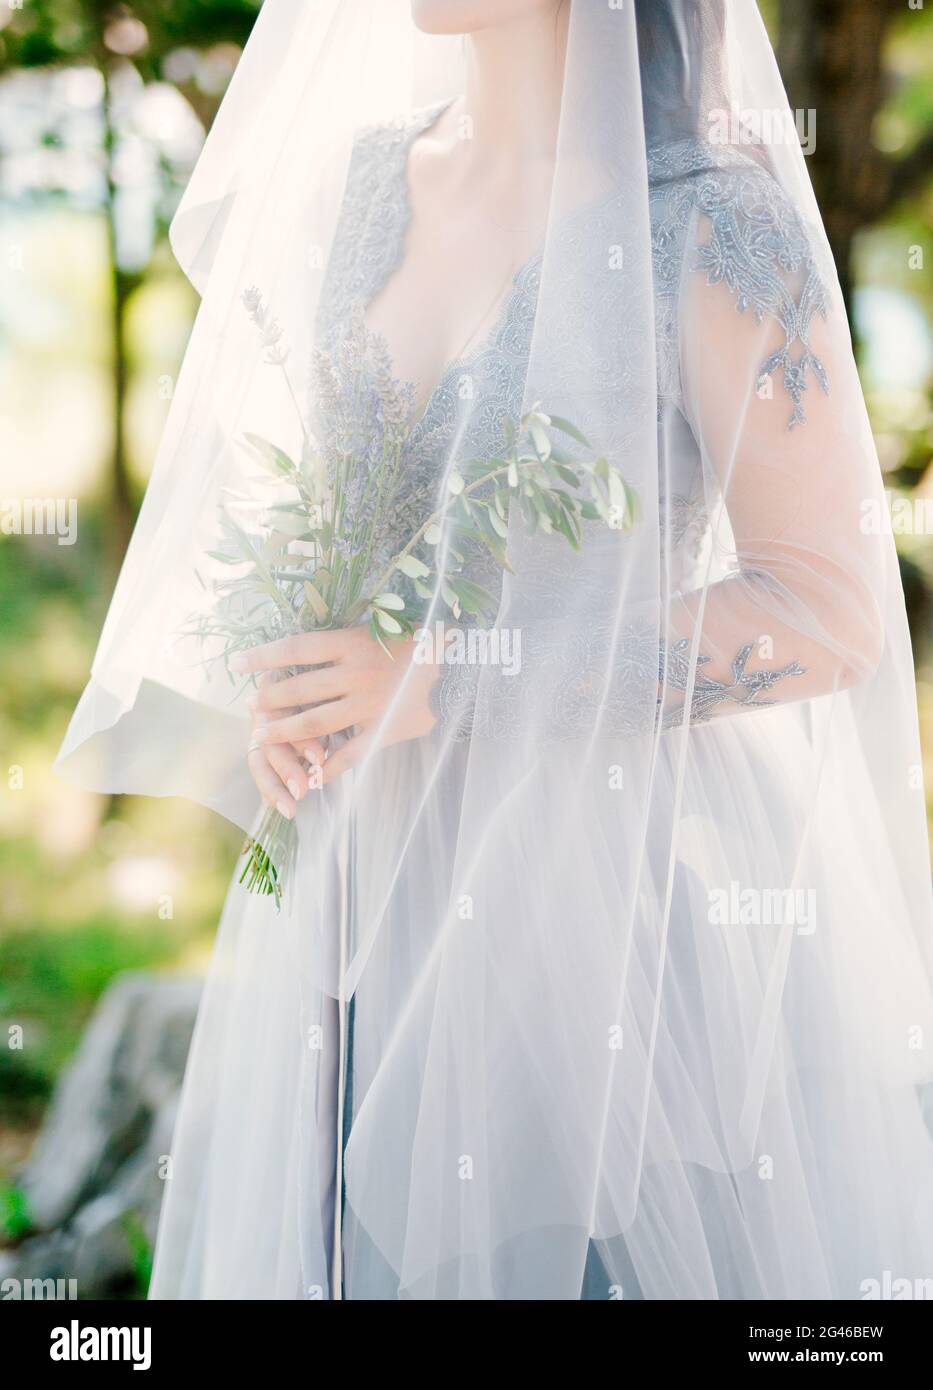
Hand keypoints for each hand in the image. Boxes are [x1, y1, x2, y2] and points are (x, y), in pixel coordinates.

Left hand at [234, 627, 438, 794]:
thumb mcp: (378, 629)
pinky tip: (307, 777)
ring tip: (261, 736)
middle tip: (251, 706)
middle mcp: (355, 674)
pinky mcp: (383, 729)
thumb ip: (343, 641)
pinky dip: (326, 768)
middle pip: (298, 689)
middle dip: (269, 699)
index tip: (237, 662)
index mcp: (352, 643)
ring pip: (314, 723)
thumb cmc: (417, 641)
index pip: (295, 649)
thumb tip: (300, 646)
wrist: (461, 666)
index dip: (262, 656)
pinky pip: (349, 753)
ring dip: (284, 732)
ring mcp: (368, 705)